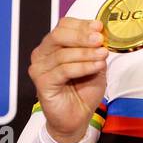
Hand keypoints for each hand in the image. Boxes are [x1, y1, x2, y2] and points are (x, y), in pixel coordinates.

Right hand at [27, 17, 107, 142]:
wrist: (76, 118)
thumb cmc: (83, 91)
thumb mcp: (95, 65)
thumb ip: (96, 50)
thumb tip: (102, 35)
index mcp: (54, 45)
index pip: (63, 26)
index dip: (82, 24)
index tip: (99, 27)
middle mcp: (43, 54)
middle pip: (59, 35)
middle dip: (82, 36)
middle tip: (99, 39)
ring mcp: (40, 68)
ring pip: (63, 54)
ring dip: (86, 53)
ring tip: (103, 55)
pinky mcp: (42, 82)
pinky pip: (63, 70)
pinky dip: (83, 67)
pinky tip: (97, 67)